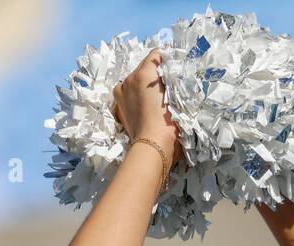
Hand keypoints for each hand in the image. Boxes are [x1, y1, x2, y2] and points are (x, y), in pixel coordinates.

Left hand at [111, 50, 181, 164]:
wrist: (153, 142)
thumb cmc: (169, 121)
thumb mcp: (175, 94)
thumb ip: (170, 78)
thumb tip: (167, 72)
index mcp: (146, 72)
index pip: (156, 55)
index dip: (165, 61)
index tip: (171, 69)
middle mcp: (131, 76)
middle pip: (144, 66)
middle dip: (153, 73)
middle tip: (163, 88)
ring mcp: (122, 88)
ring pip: (134, 78)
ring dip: (142, 83)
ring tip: (151, 98)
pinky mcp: (117, 101)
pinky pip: (126, 89)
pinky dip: (133, 93)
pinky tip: (140, 104)